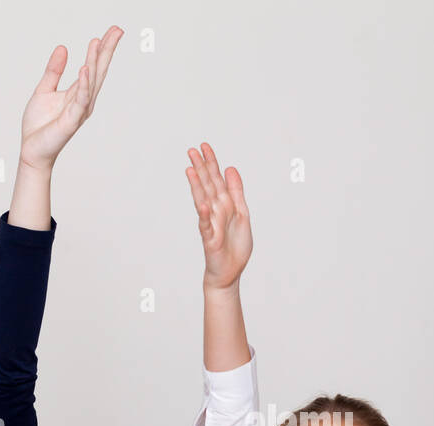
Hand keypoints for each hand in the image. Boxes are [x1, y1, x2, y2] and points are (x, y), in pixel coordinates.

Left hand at [19, 29, 121, 170]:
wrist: (32, 149)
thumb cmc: (40, 125)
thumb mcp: (44, 90)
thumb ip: (54, 70)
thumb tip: (63, 48)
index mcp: (78, 92)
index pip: (93, 66)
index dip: (102, 48)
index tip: (111, 31)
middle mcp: (84, 100)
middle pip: (98, 70)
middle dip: (107, 50)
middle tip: (117, 30)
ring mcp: (79, 110)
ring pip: (91, 81)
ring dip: (96, 61)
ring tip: (99, 41)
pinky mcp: (71, 120)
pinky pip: (80, 99)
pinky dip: (84, 83)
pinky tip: (85, 67)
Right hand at [187, 143, 252, 289]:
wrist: (230, 271)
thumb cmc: (235, 245)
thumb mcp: (242, 213)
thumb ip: (236, 192)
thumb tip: (231, 168)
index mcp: (224, 204)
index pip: (216, 179)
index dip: (211, 163)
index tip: (204, 146)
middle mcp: (215, 210)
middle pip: (208, 186)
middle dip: (201, 168)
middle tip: (192, 150)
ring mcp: (211, 223)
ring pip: (203, 201)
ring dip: (197, 186)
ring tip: (190, 170)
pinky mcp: (210, 238)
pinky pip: (206, 225)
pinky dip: (205, 215)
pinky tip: (203, 205)